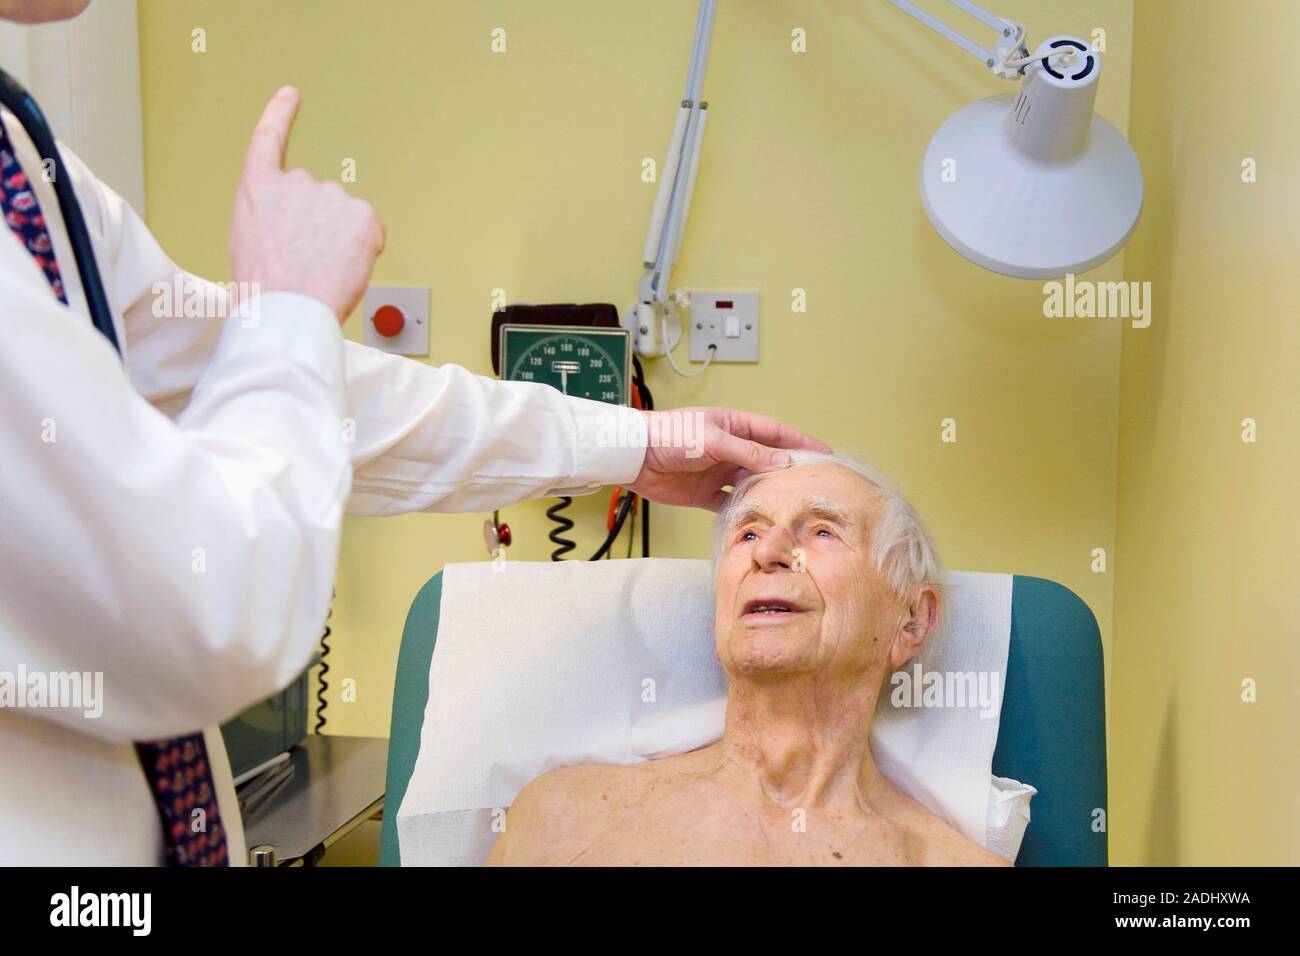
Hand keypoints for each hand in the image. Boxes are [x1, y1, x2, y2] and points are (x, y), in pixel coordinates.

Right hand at [229, 86, 384, 321]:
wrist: (288, 307)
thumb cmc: (267, 289)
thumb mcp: (248, 244)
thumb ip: (273, 221)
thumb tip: (300, 234)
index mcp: (258, 189)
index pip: (268, 140)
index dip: (280, 115)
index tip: (290, 95)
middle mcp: (296, 182)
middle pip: (318, 201)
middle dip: (319, 229)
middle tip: (306, 264)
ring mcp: (331, 195)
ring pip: (346, 220)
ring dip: (341, 242)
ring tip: (321, 270)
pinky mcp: (363, 213)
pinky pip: (372, 233)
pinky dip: (366, 250)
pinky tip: (346, 267)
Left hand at [627, 407, 830, 510]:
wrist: (633, 456)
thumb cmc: (670, 435)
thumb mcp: (714, 440)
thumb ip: (748, 453)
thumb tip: (783, 463)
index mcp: (735, 426)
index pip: (777, 434)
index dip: (801, 443)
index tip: (825, 454)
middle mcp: (730, 449)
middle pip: (768, 461)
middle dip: (789, 472)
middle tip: (814, 486)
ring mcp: (719, 472)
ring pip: (752, 485)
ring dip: (768, 494)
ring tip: (792, 508)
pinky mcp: (704, 494)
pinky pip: (730, 505)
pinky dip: (743, 513)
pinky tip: (759, 522)